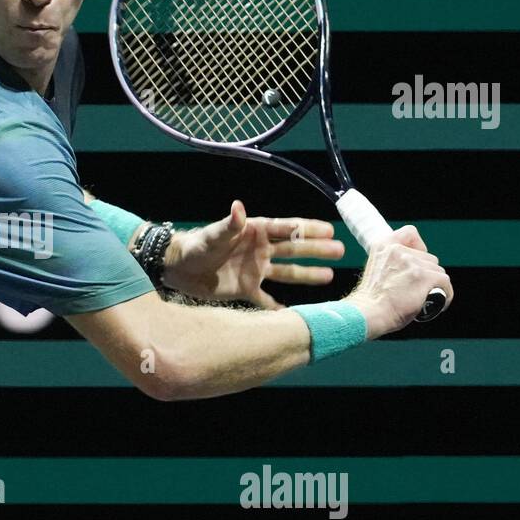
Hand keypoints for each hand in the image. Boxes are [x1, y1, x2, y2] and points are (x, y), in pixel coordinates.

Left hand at [161, 200, 344, 308]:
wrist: (179, 268)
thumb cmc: (196, 245)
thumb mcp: (214, 234)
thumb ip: (229, 224)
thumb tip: (239, 207)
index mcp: (255, 233)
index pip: (287, 229)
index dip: (308, 229)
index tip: (330, 230)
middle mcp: (259, 251)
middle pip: (294, 250)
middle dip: (317, 251)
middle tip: (340, 251)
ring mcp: (255, 271)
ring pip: (287, 273)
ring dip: (307, 274)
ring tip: (329, 276)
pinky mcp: (246, 290)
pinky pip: (267, 300)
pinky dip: (279, 307)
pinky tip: (294, 312)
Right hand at [345, 225, 453, 336]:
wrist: (368, 314)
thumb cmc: (371, 300)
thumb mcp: (376, 270)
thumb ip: (391, 262)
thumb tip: (412, 267)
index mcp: (383, 246)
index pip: (410, 233)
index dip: (419, 246)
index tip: (417, 261)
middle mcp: (398, 251)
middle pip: (429, 258)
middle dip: (427, 274)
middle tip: (416, 289)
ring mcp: (412, 263)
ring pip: (438, 271)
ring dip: (435, 285)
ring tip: (425, 298)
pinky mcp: (424, 277)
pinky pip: (445, 282)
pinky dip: (445, 294)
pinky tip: (437, 304)